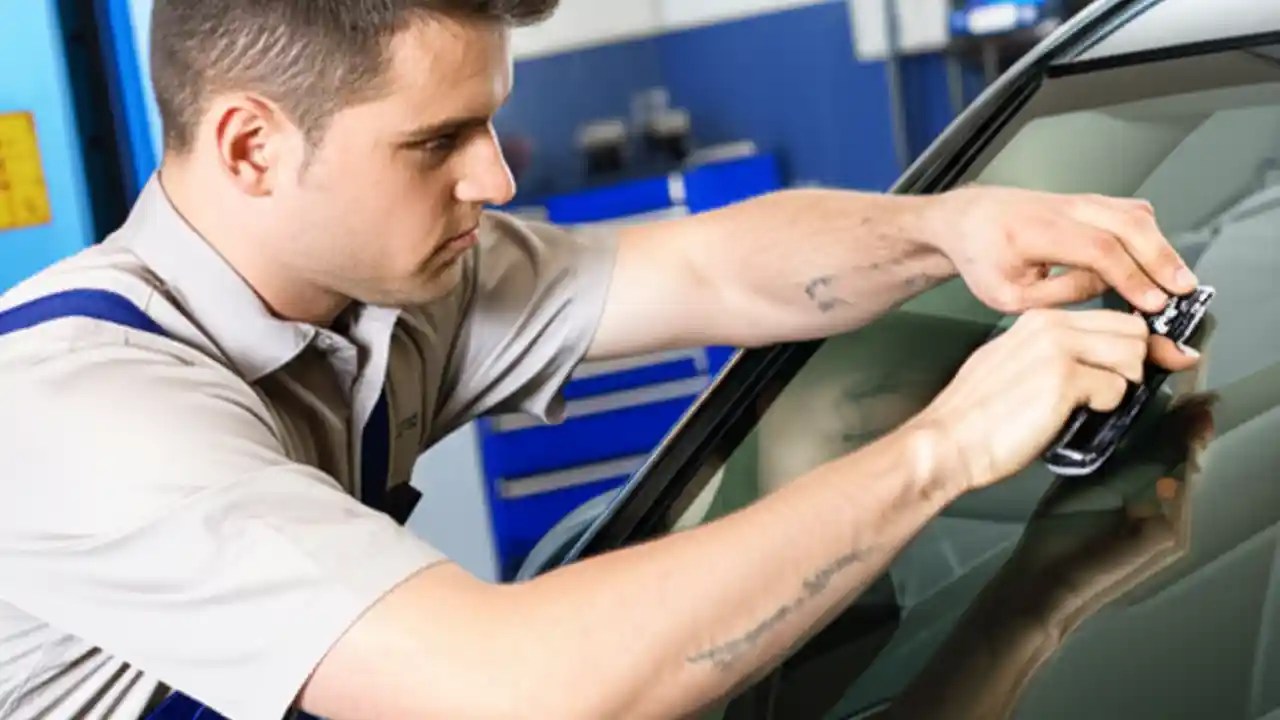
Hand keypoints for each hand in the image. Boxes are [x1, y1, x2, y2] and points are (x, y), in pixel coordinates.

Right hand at [909, 308, 1199, 492]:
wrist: (946, 441)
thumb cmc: (975, 416)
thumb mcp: (1013, 366)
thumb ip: (1057, 355)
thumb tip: (1106, 364)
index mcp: (1037, 319)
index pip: (1111, 316)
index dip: (1142, 341)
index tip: (1164, 355)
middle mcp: (1049, 325)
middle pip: (1132, 330)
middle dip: (1135, 363)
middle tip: (1116, 391)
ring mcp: (1058, 348)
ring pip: (1132, 354)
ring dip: (1120, 386)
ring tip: (1086, 406)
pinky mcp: (1065, 378)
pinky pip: (1116, 390)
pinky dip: (1103, 409)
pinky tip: (1069, 416)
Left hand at [925, 186, 1198, 313]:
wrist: (964, 220)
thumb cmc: (981, 259)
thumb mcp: (1008, 295)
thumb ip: (1059, 293)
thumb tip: (1108, 287)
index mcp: (1035, 231)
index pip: (1097, 248)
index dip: (1131, 275)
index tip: (1153, 302)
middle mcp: (1060, 207)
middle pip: (1126, 222)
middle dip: (1160, 257)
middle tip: (1183, 289)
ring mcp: (1076, 199)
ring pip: (1132, 213)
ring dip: (1161, 245)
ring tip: (1179, 279)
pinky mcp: (1087, 201)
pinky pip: (1127, 211)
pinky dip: (1150, 234)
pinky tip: (1159, 259)